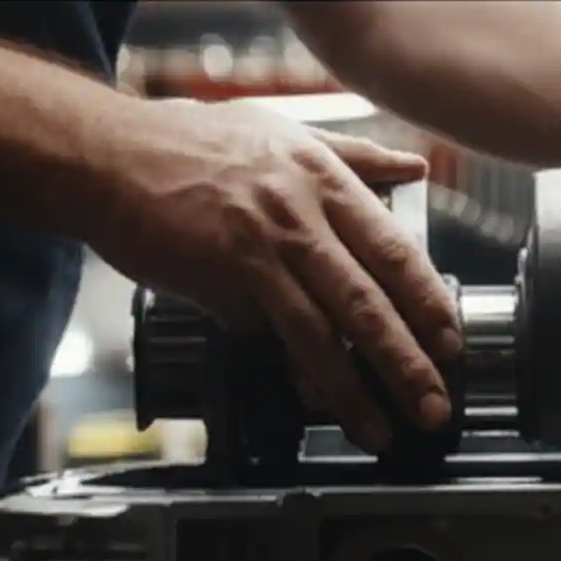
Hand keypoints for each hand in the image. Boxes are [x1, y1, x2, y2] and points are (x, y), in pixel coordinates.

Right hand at [89, 99, 461, 450]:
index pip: (396, 250)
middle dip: (410, 360)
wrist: (107, 156)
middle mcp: (301, 214)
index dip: (429, 302)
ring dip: (360, 388)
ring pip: (325, 330)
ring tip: (387, 427)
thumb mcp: (286, 132)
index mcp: (326, 180)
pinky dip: (299, 372)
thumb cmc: (194, 144)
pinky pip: (271, 335)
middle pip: (371, 299)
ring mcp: (261, 248)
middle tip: (436, 403)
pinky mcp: (222, 279)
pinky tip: (320, 404)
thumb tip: (415, 170)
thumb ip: (357, 158)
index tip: (453, 342)